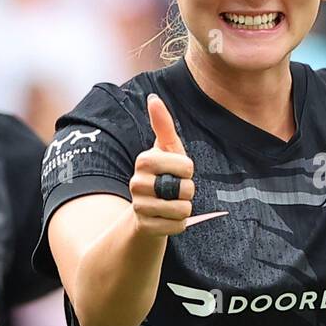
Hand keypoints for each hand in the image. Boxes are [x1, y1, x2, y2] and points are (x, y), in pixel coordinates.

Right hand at [129, 94, 194, 235]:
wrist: (147, 211)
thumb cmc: (164, 174)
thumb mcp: (167, 149)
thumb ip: (163, 125)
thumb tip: (153, 97)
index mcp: (144, 161)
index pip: (187, 166)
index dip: (189, 170)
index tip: (179, 171)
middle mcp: (137, 183)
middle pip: (186, 189)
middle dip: (188, 191)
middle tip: (176, 190)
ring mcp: (139, 206)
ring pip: (183, 209)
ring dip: (184, 208)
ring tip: (172, 204)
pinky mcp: (145, 227)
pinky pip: (178, 226)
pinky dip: (179, 223)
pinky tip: (167, 218)